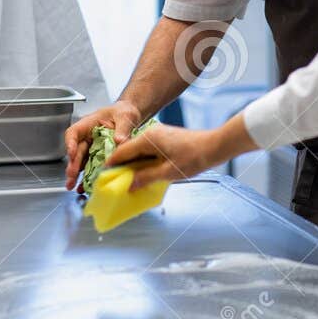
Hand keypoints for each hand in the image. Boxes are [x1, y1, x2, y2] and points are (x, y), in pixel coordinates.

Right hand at [62, 99, 143, 188]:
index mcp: (89, 124)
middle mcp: (87, 137)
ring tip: (73, 186)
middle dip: (72, 164)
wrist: (131, 116)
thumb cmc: (124, 112)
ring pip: (81, 161)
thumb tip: (119, 140)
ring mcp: (92, 147)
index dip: (70, 143)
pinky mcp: (98, 156)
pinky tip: (84, 186)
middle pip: (76, 151)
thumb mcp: (125, 116)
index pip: (74, 132)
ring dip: (76, 174)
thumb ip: (122, 129)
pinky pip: (91, 167)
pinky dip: (87, 176)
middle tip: (71, 176)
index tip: (72, 153)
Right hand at [105, 122, 227, 189]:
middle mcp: (150, 134)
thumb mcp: (167, 172)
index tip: (102, 177)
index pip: (121, 151)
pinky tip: (144, 174)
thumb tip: (128, 185)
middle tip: (114, 183)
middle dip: (121, 167)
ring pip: (138, 152)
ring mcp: (158, 135)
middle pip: (128, 151)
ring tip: (128, 182)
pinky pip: (147, 151)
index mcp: (148, 139)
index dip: (111, 165)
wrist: (215, 146)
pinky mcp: (164, 140)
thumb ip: (145, 178)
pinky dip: (143, 162)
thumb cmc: (195, 157)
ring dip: (133, 166)